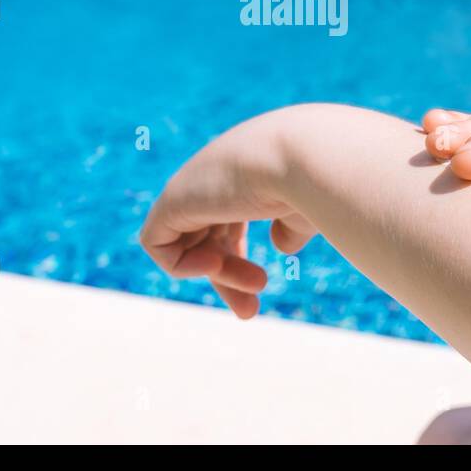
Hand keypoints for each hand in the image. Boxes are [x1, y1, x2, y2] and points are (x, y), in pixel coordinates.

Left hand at [139, 111, 317, 318]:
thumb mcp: (303, 211)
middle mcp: (211, 176)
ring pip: (187, 246)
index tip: (259, 287)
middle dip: (227, 279)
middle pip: (205, 239)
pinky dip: (182, 265)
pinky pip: (157, 244)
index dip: (235, 261)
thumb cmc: (313, 183)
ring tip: (255, 289)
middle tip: (249, 314)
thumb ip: (289, 226)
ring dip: (220, 277)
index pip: (224, 223)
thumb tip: (280, 245)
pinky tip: (215, 263)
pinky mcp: (171, 199)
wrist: (302, 156)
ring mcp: (190, 185)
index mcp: (239, 175)